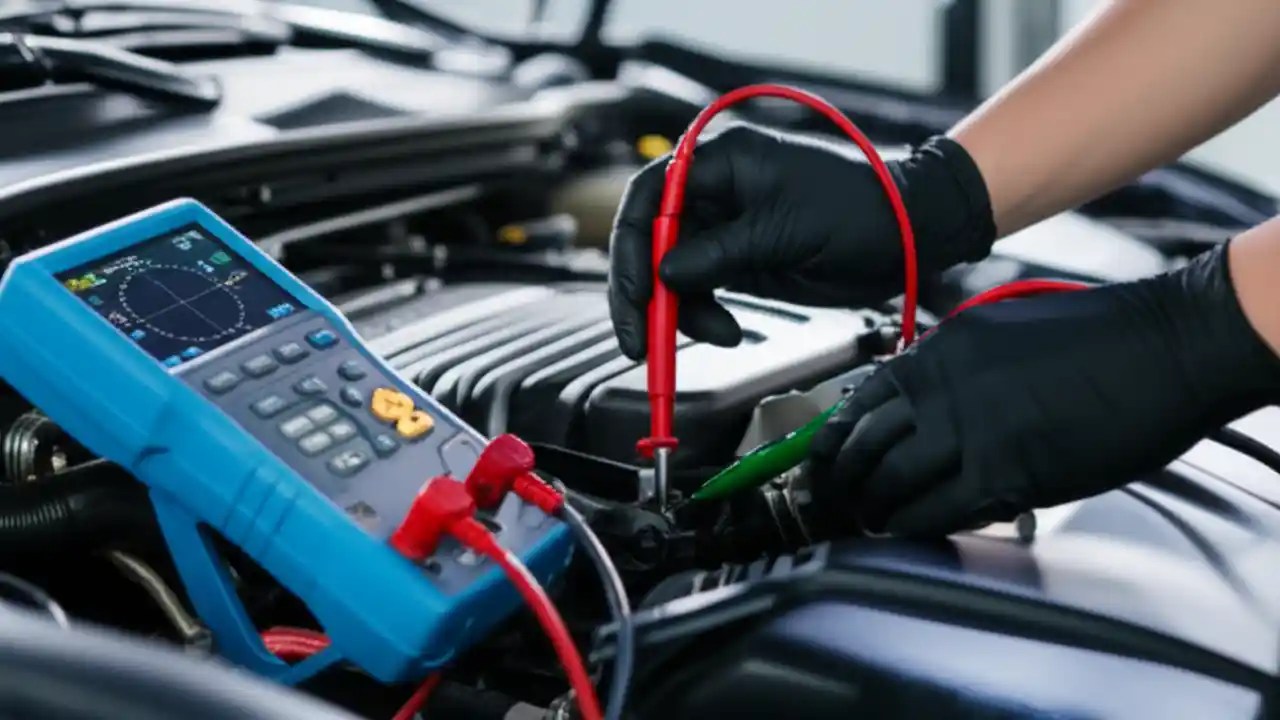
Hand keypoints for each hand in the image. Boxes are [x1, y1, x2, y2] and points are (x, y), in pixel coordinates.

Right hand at [607, 124, 995, 358]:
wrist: (908, 236)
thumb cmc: (859, 210)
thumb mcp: (785, 231)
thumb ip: (720, 253)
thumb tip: (665, 274)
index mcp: (720, 162)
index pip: (649, 197)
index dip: (631, 247)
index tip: (635, 294)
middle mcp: (714, 192)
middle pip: (650, 240)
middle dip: (643, 292)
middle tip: (640, 340)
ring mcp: (724, 228)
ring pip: (671, 273)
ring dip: (679, 312)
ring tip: (716, 334)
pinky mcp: (738, 261)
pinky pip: (699, 291)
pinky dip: (704, 317)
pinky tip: (727, 332)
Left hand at [807, 244, 1279, 537]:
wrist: (1164, 345)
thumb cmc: (1100, 338)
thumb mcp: (1002, 333)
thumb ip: (954, 367)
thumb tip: (924, 405)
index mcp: (941, 348)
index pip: (862, 397)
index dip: (835, 435)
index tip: (825, 455)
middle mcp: (944, 385)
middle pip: (864, 443)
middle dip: (842, 477)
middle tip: (838, 496)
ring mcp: (971, 428)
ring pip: (891, 479)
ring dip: (873, 506)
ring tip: (869, 519)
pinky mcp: (1005, 469)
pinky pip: (937, 508)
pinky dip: (914, 523)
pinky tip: (907, 528)